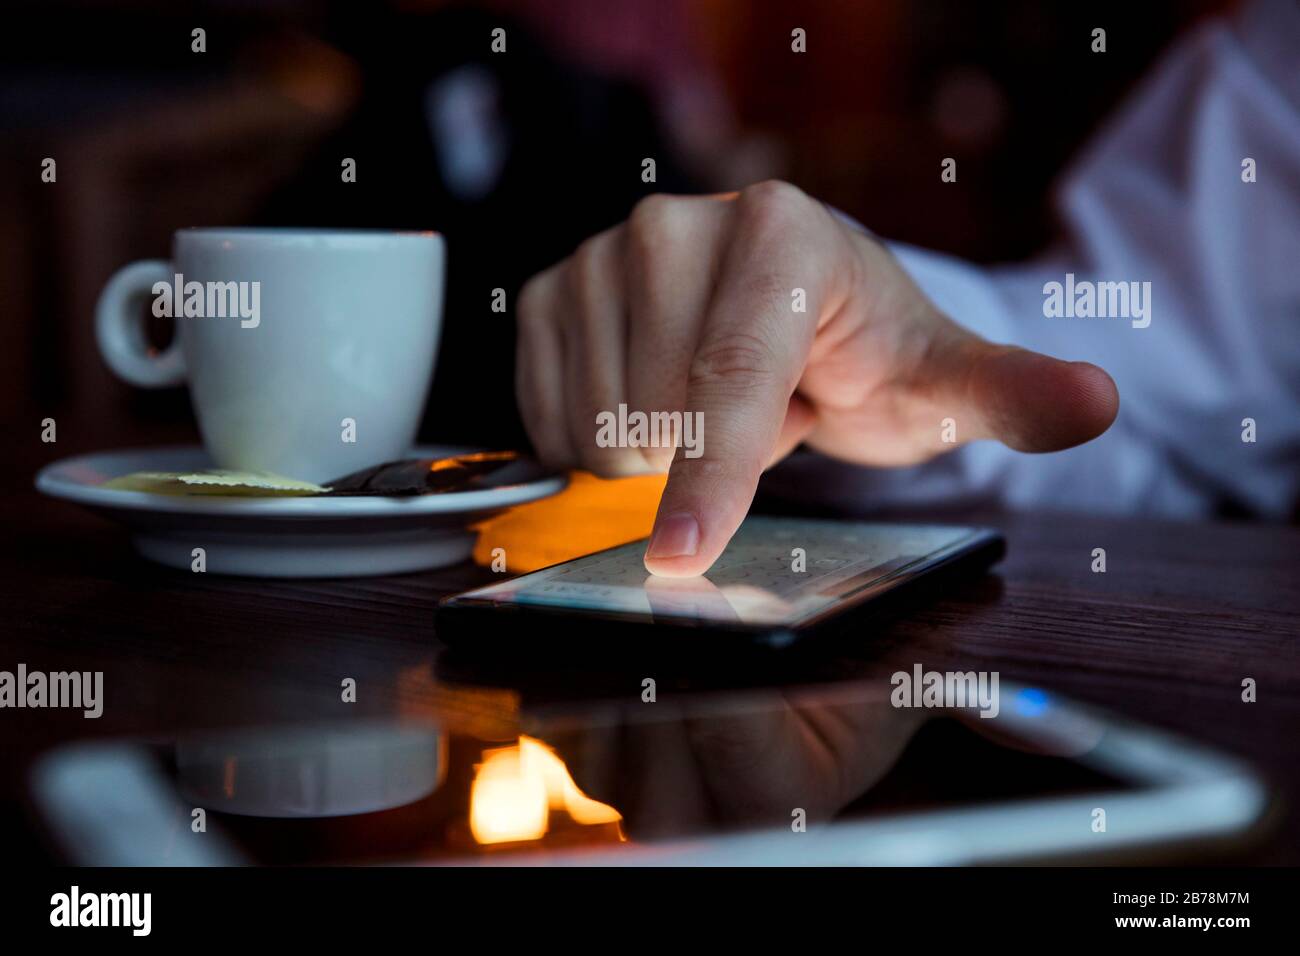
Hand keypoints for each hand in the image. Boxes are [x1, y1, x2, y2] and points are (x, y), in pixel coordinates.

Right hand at [516, 181, 1117, 575]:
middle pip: (652, 412)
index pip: (730, 377)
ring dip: (653, 451)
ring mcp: (604, 253)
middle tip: (762, 422)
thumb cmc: (870, 354)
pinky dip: (590, 443)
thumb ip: (1010, 394)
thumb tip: (1093, 404)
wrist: (804, 322)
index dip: (709, 478)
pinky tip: (650, 412)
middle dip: (705, 458)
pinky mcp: (554, 290)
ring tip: (712, 410)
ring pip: (594, 418)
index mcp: (780, 235)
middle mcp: (677, 226)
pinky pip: (545, 412)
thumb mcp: (944, 380)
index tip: (680, 558)